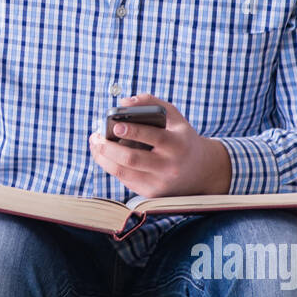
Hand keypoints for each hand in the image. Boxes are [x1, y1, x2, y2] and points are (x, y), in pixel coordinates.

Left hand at [88, 94, 232, 197]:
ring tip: (95, 144)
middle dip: (109, 147)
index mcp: (178, 144)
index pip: (153, 137)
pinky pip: (125, 180)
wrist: (201, 171)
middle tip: (95, 137)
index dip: (132, 131)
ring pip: (123, 172)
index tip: (115, 125)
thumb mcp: (174, 117)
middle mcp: (169, 166)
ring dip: (103, 158)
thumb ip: (151, 103)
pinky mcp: (151, 194)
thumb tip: (123, 102)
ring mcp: (160, 183)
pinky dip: (112, 167)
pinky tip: (105, 156)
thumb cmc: (182, 138)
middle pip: (132, 158)